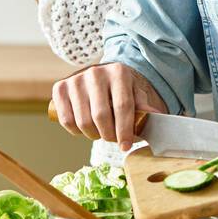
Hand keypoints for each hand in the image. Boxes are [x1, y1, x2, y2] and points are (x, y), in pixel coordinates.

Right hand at [52, 63, 166, 149]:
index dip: (124, 130)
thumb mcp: (136, 94)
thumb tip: (157, 118)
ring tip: (100, 132)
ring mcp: (75, 79)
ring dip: (93, 135)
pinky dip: (76, 131)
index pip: (122, 106)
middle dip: (108, 135)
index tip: (125, 146)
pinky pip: (66, 120)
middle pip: (101, 116)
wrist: (101, 76)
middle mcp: (95, 72)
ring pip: (83, 121)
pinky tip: (85, 127)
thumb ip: (145, 107)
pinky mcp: (60, 88)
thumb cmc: (121, 90)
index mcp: (118, 72)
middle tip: (113, 139)